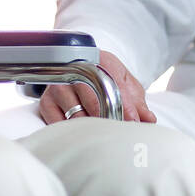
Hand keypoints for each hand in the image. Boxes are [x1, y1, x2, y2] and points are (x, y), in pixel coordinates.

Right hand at [38, 50, 156, 123]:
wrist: (80, 73)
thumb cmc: (107, 80)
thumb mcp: (126, 86)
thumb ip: (137, 101)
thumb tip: (147, 118)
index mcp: (100, 60)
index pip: (112, 81)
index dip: (124, 104)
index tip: (133, 121)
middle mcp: (75, 69)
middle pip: (93, 99)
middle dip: (108, 119)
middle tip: (119, 132)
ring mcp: (58, 86)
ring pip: (76, 114)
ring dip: (92, 128)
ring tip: (103, 135)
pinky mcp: (46, 103)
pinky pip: (59, 123)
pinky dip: (73, 133)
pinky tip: (83, 134)